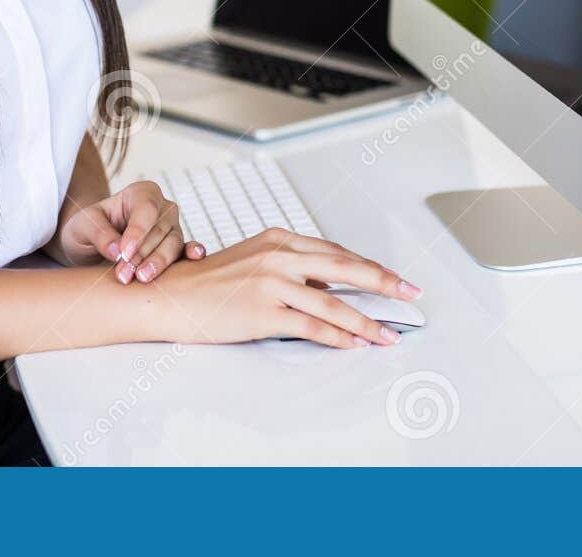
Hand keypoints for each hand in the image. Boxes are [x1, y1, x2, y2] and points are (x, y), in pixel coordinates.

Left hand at [57, 180, 205, 282]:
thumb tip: (118, 251)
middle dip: (142, 254)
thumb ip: (99, 234)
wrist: (91, 247)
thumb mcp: (82, 226)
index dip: (138, 231)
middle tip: (123, 275)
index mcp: (141, 194)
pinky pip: (186, 252)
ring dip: (158, 263)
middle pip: (159, 229)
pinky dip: (191, 256)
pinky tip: (195, 258)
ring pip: (174, 244)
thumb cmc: (88, 230)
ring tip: (141, 279)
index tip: (124, 254)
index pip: (146, 208)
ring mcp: (172, 229)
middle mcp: (162, 208)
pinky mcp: (176, 250)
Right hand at [147, 228, 422, 347]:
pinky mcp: (263, 312)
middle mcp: (279, 255)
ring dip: (366, 321)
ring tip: (388, 333)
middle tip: (410, 293)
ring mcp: (271, 283)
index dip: (371, 267)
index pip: (337, 252)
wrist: (171, 296)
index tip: (395, 278)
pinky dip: (338, 337)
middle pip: (345, 268)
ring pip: (333, 302)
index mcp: (279, 239)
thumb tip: (329, 287)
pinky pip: (311, 326)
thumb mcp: (254, 260)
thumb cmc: (209, 283)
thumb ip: (292, 269)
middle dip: (384, 283)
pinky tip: (355, 343)